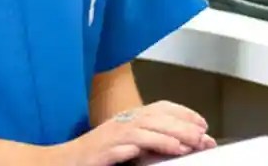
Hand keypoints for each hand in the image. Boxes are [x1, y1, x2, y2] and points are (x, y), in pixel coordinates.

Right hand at [47, 101, 216, 165]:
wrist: (64, 162)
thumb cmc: (97, 155)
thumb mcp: (127, 145)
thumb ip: (150, 142)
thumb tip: (180, 144)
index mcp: (129, 118)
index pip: (161, 107)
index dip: (183, 113)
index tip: (202, 123)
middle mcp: (122, 121)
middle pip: (157, 117)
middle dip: (183, 126)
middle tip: (203, 137)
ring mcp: (112, 135)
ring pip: (145, 129)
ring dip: (169, 136)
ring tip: (188, 145)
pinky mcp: (103, 150)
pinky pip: (127, 146)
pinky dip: (145, 146)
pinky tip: (161, 150)